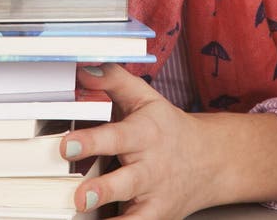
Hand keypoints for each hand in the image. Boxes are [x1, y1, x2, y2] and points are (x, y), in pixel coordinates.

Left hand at [60, 63, 276, 218]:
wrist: (210, 160)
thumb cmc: (167, 127)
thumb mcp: (145, 98)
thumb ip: (113, 81)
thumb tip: (83, 70)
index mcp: (144, 134)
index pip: (116, 136)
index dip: (91, 141)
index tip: (66, 145)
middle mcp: (150, 167)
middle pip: (126, 179)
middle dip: (102, 189)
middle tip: (79, 195)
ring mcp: (154, 196)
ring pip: (134, 212)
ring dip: (111, 212)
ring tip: (85, 211)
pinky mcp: (156, 218)